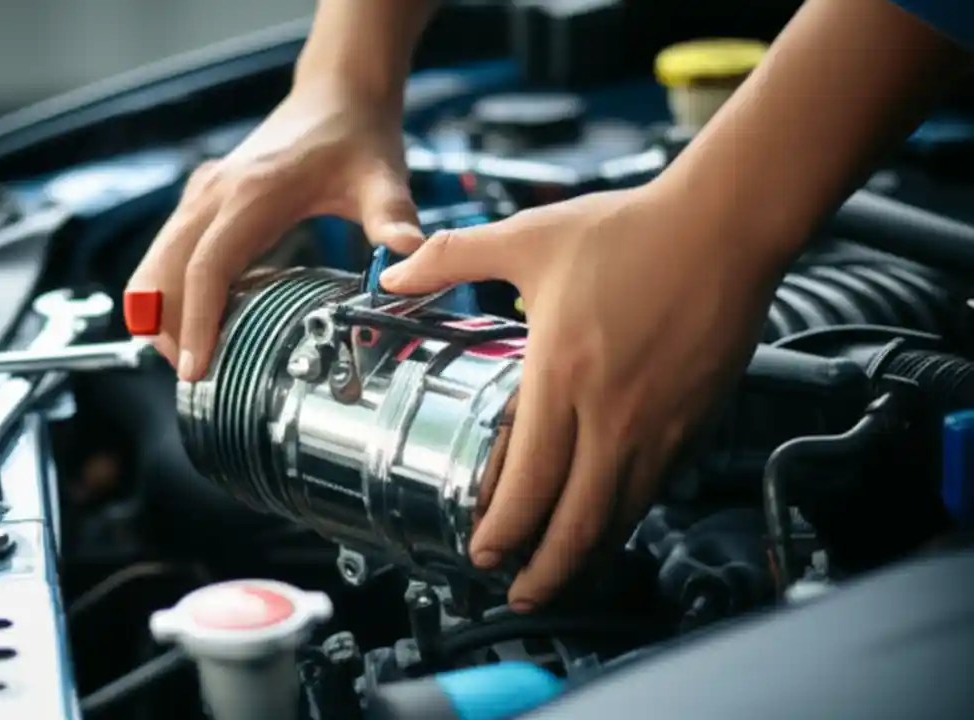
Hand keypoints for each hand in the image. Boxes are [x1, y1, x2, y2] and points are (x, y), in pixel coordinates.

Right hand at [126, 80, 423, 379]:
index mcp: (251, 193)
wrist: (336, 94)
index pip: (207, 267)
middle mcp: (214, 193)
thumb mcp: (382, 178)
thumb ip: (393, 219)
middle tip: (194, 376)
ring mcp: (202, 195)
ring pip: (155, 264)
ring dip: (163, 312)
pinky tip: (206, 320)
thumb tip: (407, 260)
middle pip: (163, 271)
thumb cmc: (356, 135)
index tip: (196, 368)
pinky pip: (169, 254)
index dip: (197, 321)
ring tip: (194, 357)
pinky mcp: (203, 201)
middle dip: (168, 328)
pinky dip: (173, 291)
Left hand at [379, 183, 793, 609]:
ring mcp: (660, 424)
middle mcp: (612, 414)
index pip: (529, 482)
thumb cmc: (631, 230)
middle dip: (544, 572)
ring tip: (561, 577)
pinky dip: (626, 520)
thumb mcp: (527, 238)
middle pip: (577, 523)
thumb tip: (394, 271)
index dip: (503, 530)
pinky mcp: (695, 422)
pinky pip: (655, 490)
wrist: (724, 224)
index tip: (482, 553)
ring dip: (587, 557)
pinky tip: (610, 525)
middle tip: (519, 594)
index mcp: (562, 375)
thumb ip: (452, 259)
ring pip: (621, 517)